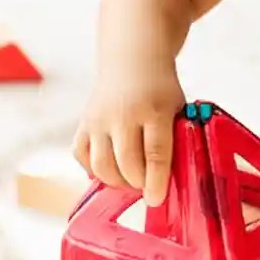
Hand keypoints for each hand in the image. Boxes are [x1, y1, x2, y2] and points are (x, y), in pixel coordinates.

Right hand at [72, 60, 185, 203]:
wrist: (132, 61)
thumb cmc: (160, 89)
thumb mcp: (177, 108)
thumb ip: (175, 139)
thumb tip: (169, 180)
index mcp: (154, 109)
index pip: (156, 153)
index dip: (156, 181)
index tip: (156, 199)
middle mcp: (122, 114)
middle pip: (126, 163)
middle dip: (138, 183)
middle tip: (147, 185)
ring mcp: (99, 118)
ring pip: (101, 165)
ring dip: (116, 181)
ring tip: (130, 178)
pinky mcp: (83, 122)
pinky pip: (82, 156)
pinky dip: (94, 169)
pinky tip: (110, 167)